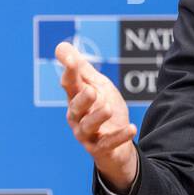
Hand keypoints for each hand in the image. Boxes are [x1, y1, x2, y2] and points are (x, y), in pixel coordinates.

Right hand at [55, 41, 138, 190]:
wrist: (118, 144)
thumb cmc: (104, 110)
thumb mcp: (96, 86)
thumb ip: (81, 69)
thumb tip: (61, 46)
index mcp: (75, 99)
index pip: (70, 84)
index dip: (70, 72)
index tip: (71, 59)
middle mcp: (77, 117)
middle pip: (75, 107)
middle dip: (82, 99)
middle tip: (91, 91)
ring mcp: (87, 134)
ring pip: (88, 126)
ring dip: (97, 117)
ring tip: (108, 108)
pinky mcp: (100, 148)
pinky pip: (108, 143)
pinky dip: (119, 136)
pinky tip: (132, 128)